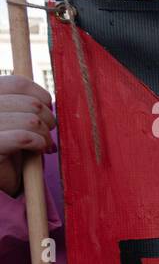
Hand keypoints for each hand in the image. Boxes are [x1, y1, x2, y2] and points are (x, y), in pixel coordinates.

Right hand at [0, 75, 55, 197]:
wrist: (0, 179)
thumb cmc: (9, 146)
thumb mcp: (15, 119)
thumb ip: (24, 104)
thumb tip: (47, 99)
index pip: (17, 83)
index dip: (40, 94)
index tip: (47, 108)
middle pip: (30, 103)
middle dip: (48, 119)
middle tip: (48, 133)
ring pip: (31, 121)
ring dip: (45, 134)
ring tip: (44, 144)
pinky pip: (23, 138)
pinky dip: (38, 143)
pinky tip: (38, 150)